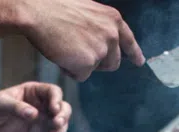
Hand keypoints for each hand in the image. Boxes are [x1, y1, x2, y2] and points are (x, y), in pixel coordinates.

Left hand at [0, 82, 71, 131]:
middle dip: (63, 116)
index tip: (53, 109)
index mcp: (33, 92)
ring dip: (59, 131)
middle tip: (57, 123)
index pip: (53, 92)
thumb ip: (15, 108)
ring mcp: (39, 123)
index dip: (57, 99)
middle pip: (62, 109)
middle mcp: (40, 107)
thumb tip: (33, 114)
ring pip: (58, 126)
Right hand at [20, 0, 144, 81]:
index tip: (140, 62)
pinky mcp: (88, 63)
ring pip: (94, 69)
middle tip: (79, 56)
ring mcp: (101, 50)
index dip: (134, 53)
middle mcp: (111, 34)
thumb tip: (98, 40)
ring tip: (65, 48)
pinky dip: (70, 71)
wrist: (38, 11)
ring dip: (81, 65)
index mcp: (112, 19)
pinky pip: (81, 76)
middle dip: (98, 63)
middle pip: (113, 63)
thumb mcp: (87, 11)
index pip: (129, 40)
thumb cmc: (55, 8)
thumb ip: (98, 26)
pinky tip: (61, 55)